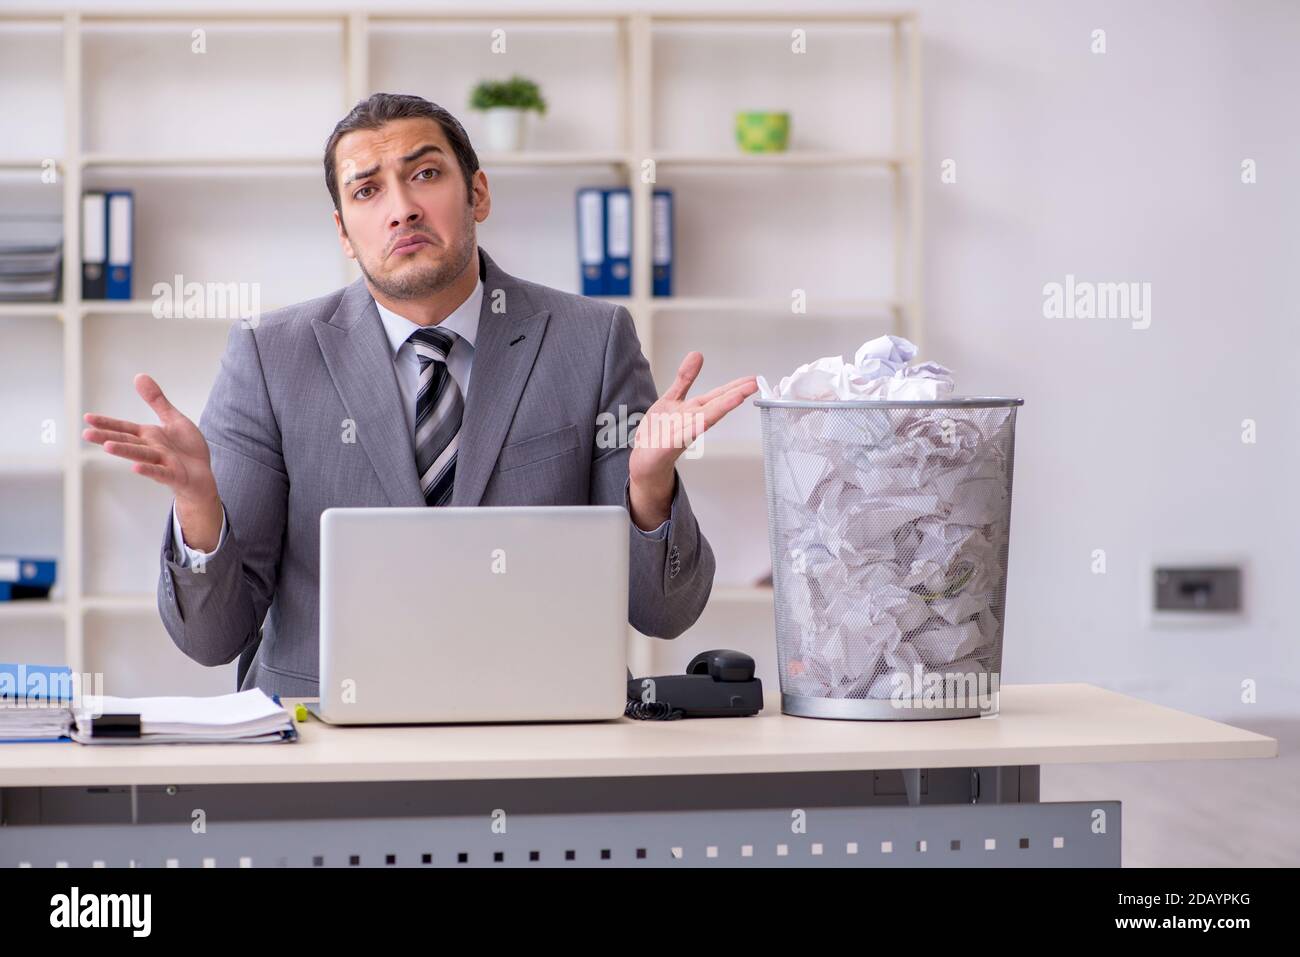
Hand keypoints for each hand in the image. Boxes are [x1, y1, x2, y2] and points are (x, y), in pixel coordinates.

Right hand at [83, 374, 222, 550]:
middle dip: (107, 437)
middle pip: (127, 441)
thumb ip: (156, 401)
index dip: (107, 423)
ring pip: (141, 455)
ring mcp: (162, 462)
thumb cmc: (186, 448)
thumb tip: (139, 376)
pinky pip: (161, 472)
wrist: (203, 475)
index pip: (124, 428)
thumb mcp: (173, 419)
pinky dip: (149, 470)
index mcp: (149, 436)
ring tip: (107, 447)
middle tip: (86, 434)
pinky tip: (136, 468)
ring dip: (124, 451)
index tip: (87, 418)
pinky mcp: (174, 475)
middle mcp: (151, 449)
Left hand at [627, 352, 756, 529]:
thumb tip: (697, 355)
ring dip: (722, 408)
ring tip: (738, 397)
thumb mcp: (671, 399)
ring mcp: (684, 433)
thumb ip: (684, 379)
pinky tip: (704, 419)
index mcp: (695, 411)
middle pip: (717, 406)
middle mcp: (693, 422)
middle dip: (735, 395)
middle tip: (754, 384)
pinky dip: (693, 426)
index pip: (718, 397)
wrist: (645, 459)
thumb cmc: (660, 432)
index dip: (735, 387)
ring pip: (705, 418)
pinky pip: (684, 434)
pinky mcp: (671, 444)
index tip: (752, 379)